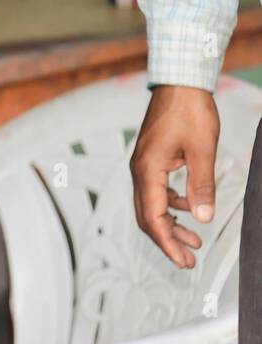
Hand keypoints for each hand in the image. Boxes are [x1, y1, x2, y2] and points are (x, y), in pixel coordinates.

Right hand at [130, 85, 219, 268]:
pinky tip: (190, 207)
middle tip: (188, 259)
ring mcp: (143, 164)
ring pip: (152, 204)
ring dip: (171, 224)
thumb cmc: (188, 111)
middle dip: (168, 239)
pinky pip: (157, 190)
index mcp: (148, 170)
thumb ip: (202, 185)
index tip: (183, 260)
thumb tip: (203, 217)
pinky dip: (172, 204)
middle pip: (147, 216)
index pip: (153, 217)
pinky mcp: (151, 159)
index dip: (168, 242)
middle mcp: (140, 170)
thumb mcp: (202, 150)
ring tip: (193, 239)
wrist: (179, 84)